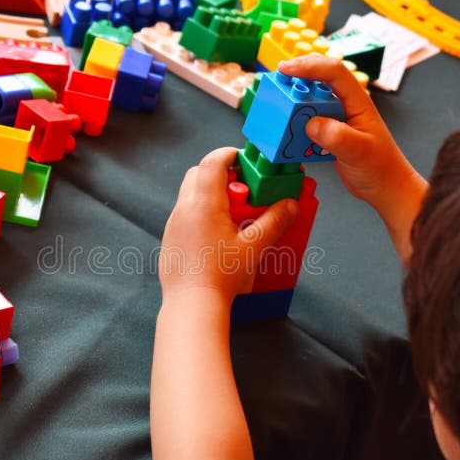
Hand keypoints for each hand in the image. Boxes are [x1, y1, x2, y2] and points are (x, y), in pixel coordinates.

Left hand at [159, 148, 297, 303]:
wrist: (192, 304)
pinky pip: (184, 214)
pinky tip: (216, 234)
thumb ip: (274, 221)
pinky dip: (200, 212)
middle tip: (242, 188)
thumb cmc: (222, 275)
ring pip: (189, 194)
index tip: (243, 158)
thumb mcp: (255, 246)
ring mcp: (173, 223)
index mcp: (204, 203)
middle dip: (219, 172)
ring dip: (209, 193)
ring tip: (232, 213)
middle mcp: (184, 208)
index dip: (228, 154)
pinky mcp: (169, 238)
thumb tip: (290, 204)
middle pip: (197, 173)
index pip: (212, 162)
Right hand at [278, 55, 417, 208]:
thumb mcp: (359, 151)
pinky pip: (306, 123)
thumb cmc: (380, 167)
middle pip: (316, 82)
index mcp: (357, 101)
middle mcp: (344, 106)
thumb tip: (311, 124)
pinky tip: (289, 136)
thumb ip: (337, 136)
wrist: (383, 187)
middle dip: (294, 81)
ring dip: (292, 106)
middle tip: (274, 88)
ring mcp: (335, 119)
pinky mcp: (326, 133)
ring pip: (308, 102)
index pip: (333, 72)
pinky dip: (294, 127)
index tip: (285, 69)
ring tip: (278, 113)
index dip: (309, 66)